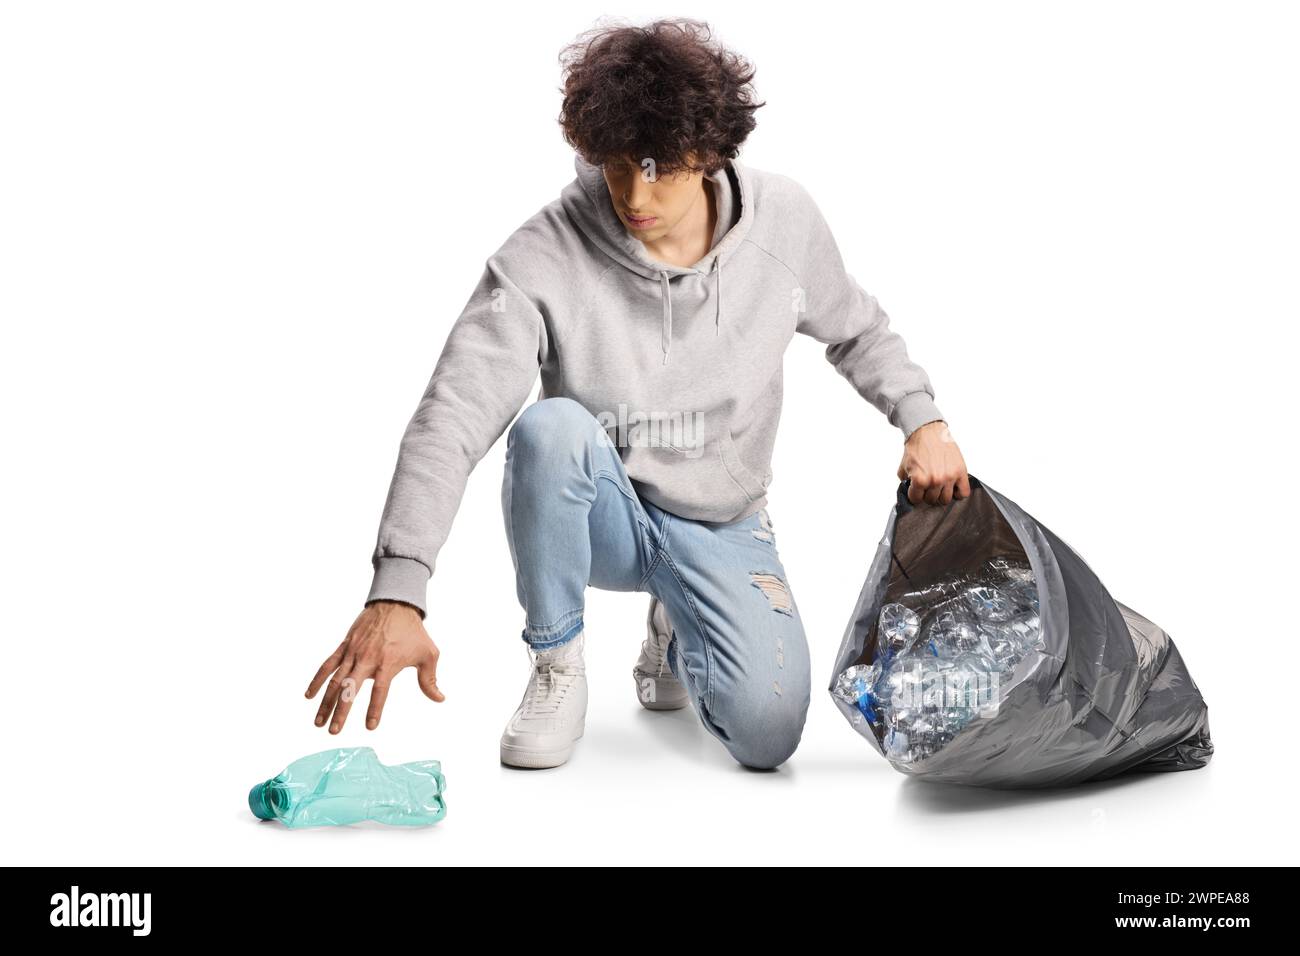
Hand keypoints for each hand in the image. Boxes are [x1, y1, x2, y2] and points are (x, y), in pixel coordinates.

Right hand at [305, 600, 444, 732]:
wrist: (395, 603)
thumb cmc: (413, 631)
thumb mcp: (428, 654)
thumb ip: (430, 680)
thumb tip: (440, 699)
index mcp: (388, 663)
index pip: (380, 691)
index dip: (375, 709)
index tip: (370, 726)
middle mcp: (367, 659)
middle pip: (350, 689)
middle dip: (340, 711)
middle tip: (333, 731)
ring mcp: (353, 652)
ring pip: (335, 680)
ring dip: (325, 702)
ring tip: (318, 722)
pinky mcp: (345, 645)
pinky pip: (327, 665)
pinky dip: (317, 680)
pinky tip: (309, 695)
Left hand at [897, 420, 970, 505]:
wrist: (928, 431)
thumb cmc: (917, 448)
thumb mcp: (903, 467)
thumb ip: (905, 482)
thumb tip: (910, 492)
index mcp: (920, 480)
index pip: (917, 500)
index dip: (915, 494)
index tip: (917, 489)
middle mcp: (935, 480)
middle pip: (932, 500)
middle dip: (928, 493)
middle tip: (928, 485)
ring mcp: (949, 477)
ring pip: (946, 499)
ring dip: (941, 494)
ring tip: (939, 485)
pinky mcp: (960, 471)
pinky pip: (964, 492)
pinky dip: (959, 492)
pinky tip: (953, 487)